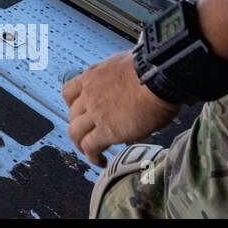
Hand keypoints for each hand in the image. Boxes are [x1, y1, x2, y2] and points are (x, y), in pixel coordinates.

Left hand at [62, 51, 178, 165]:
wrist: (158, 78)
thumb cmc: (153, 70)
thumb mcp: (127, 66)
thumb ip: (120, 80)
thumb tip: (131, 91)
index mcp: (93, 76)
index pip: (69, 92)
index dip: (73, 105)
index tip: (80, 112)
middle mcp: (89, 94)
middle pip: (72, 114)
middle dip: (79, 126)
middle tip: (90, 134)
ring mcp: (95, 113)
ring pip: (75, 132)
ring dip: (80, 144)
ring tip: (90, 153)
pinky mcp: (106, 130)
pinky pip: (90, 147)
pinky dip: (92, 157)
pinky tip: (101, 161)